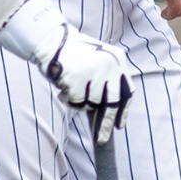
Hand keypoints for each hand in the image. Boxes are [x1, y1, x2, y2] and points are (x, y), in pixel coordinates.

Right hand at [46, 29, 131, 143]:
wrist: (52, 40)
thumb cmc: (74, 53)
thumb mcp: (98, 59)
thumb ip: (107, 79)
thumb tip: (109, 111)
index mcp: (118, 60)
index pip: (127, 92)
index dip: (124, 111)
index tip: (119, 126)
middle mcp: (109, 66)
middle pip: (112, 103)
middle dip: (105, 123)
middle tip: (101, 139)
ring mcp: (94, 73)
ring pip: (90, 103)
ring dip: (79, 101)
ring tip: (70, 85)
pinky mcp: (78, 80)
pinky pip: (75, 101)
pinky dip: (67, 98)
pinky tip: (62, 86)